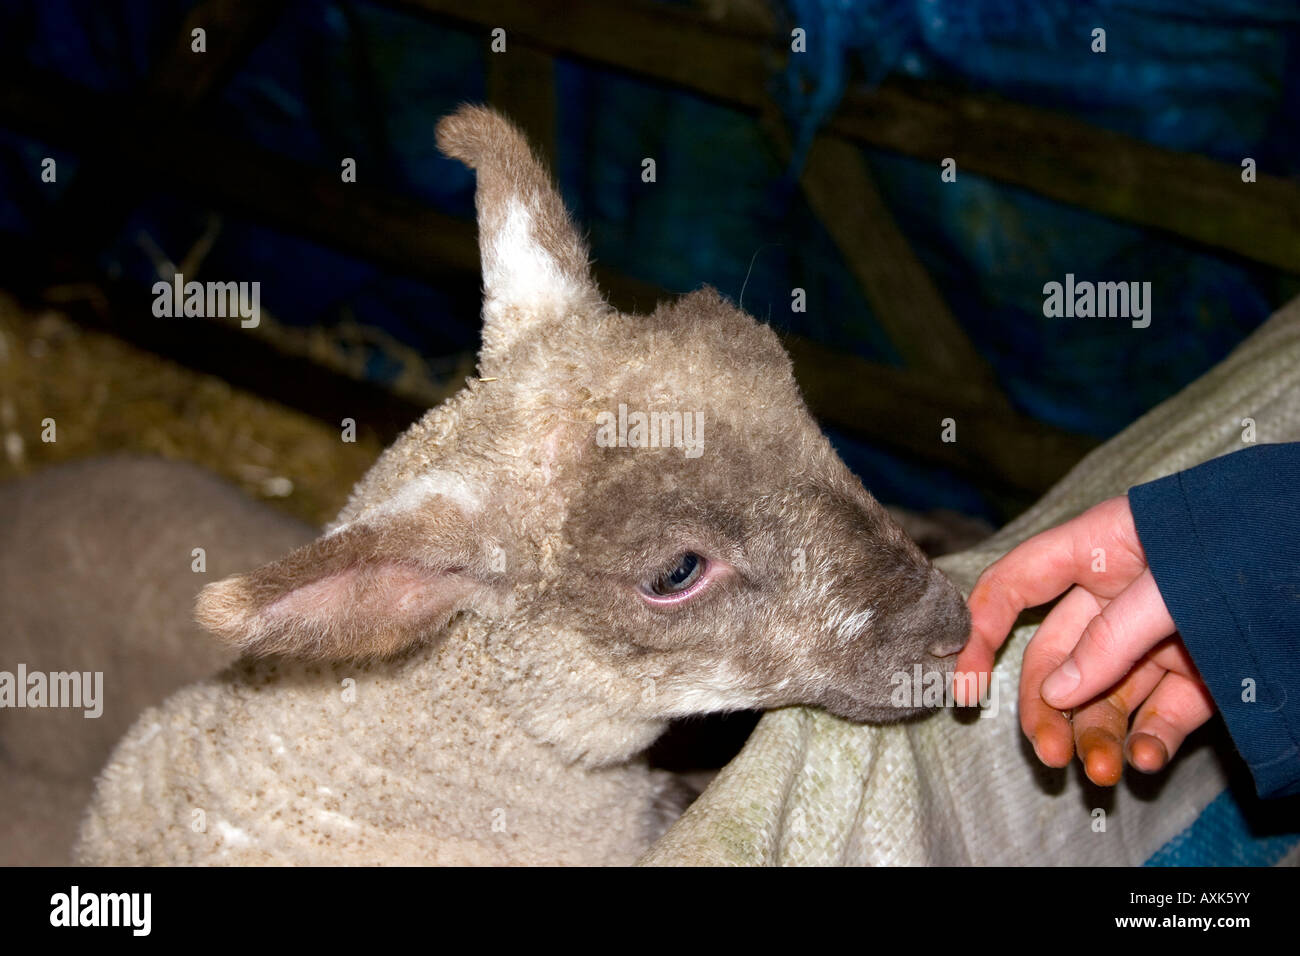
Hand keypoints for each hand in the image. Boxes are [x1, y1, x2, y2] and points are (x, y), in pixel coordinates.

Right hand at [954, 496, 1215, 784]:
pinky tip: (1143, 759)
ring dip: (1094, 733)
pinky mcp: (1196, 671)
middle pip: (1056, 656)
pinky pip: (1158, 711)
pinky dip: (1147, 738)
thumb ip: (1113, 636)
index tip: (966, 686)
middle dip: (1047, 709)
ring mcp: (1156, 635)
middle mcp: (1115, 595)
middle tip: (1049, 756)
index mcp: (1095, 550)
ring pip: (1103, 693)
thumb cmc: (1245, 539)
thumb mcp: (1172, 580)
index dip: (982, 631)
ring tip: (1099, 772)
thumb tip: (1057, 691)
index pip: (1015, 586)